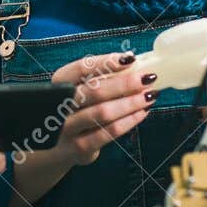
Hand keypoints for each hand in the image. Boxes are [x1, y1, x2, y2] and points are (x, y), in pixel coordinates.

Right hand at [43, 51, 156, 168]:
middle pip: (94, 90)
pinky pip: (109, 132)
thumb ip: (100, 76)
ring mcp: (68, 128)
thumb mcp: (79, 90)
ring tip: (150, 95)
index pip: (81, 68)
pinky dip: (129, 121)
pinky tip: (141, 113)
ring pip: (103, 112)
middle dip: (125, 83)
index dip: (106, 62)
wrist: (57, 147)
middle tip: (148, 78)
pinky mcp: (80, 147)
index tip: (130, 59)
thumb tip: (131, 60)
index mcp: (59, 83)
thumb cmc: (76, 110)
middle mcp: (59, 105)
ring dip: (130, 103)